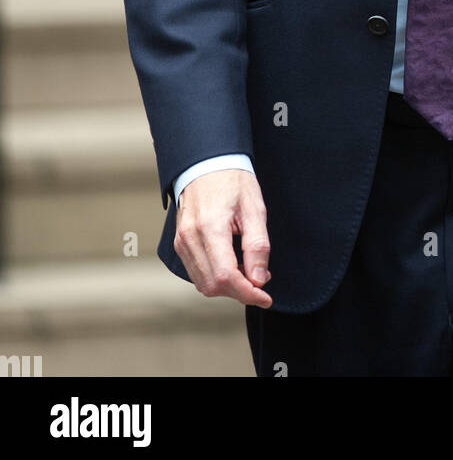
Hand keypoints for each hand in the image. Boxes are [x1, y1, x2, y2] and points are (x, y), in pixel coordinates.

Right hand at [174, 169, 271, 306]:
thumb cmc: (233, 181)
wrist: (207, 162)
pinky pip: (196, 272)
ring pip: (203, 283)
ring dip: (228, 286)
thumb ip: (257, 245)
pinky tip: (233, 265)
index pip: (225, 277)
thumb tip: (259, 279)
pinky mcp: (180, 243)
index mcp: (210, 227)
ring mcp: (182, 241)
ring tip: (249, 269)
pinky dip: (215, 277)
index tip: (266, 297)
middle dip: (239, 291)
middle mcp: (190, 237)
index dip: (247, 293)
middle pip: (213, 285)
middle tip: (261, 278)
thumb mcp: (254, 208)